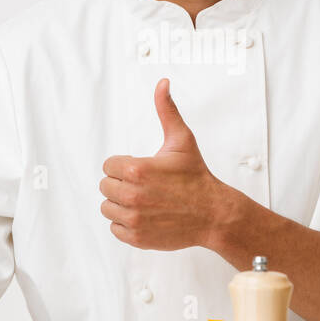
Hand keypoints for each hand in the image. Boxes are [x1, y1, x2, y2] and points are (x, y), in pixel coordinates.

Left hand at [99, 78, 228, 249]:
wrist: (214, 214)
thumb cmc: (196, 176)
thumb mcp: (182, 140)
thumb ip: (166, 110)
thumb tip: (162, 82)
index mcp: (136, 169)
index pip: (108, 166)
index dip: (124, 166)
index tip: (143, 170)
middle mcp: (131, 195)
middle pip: (105, 186)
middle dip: (122, 184)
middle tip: (146, 185)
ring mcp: (133, 219)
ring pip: (107, 208)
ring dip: (121, 204)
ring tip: (144, 200)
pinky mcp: (136, 238)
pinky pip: (115, 228)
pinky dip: (125, 223)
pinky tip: (145, 215)